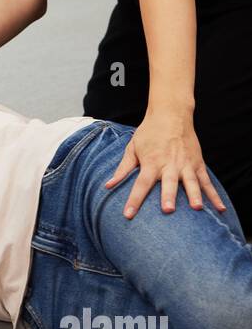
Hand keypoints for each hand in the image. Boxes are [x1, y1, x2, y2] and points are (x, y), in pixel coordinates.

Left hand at [104, 110, 226, 217]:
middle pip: (168, 183)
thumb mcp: (132, 148)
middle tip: (168, 210)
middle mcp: (169, 165)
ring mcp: (186, 164)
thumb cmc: (149, 133)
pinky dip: (214, 195)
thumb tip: (108, 185)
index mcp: (151, 162)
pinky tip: (219, 209)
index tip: (128, 215)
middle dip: (168, 196)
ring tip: (197, 209)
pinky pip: (207, 182)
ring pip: (191, 182)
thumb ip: (122, 169)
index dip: (134, 200)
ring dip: (194, 195)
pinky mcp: (198, 164)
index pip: (141, 184)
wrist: (171, 113)